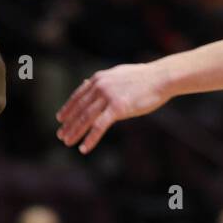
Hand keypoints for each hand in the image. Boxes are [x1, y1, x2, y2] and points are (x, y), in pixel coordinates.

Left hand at [56, 62, 171, 153]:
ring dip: (74, 132)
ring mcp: (108, 97)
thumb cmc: (144, 77)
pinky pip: (99, 126)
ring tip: (67, 142)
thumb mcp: (118, 74)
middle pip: (79, 109)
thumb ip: (102, 81)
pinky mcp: (118, 108)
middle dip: (68, 123)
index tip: (60, 118)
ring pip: (85, 118)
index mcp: (99, 79)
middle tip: (60, 135)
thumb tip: (88, 81)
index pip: (78, 96)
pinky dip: (90, 139)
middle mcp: (100, 87)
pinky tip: (83, 148)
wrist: (162, 77)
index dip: (68, 108)